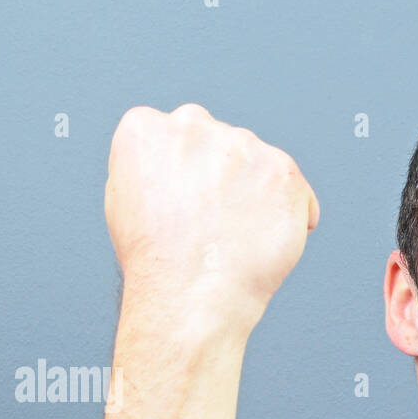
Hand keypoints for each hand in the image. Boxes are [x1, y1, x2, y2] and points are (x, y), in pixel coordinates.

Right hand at [105, 102, 319, 339]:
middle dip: (223, 181)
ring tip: (238, 241)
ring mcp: (241, 144)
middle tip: (216, 227)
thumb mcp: (121, 201)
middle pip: (220, 146)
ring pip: (258, 166)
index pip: (176, 139)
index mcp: (145, 128)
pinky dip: (292, 216)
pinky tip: (269, 243)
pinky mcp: (282, 170)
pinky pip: (296, 190)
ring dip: (257, 197)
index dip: (186, 179)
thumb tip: (175, 165)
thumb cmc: (155, 262)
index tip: (187, 207)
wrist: (190, 295)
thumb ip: (151, 168)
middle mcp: (191, 123)